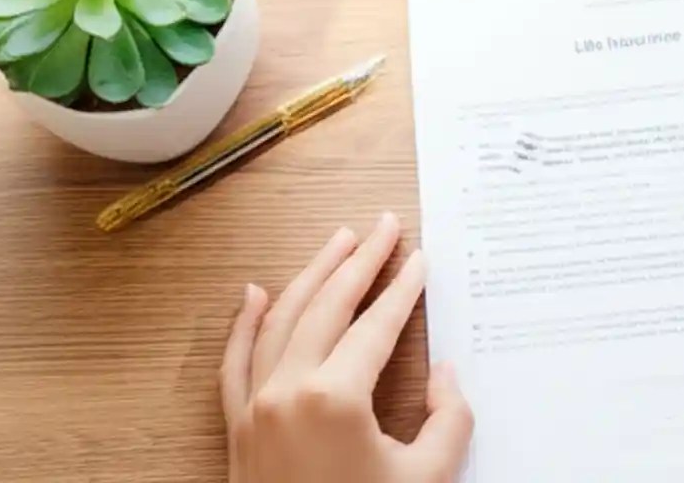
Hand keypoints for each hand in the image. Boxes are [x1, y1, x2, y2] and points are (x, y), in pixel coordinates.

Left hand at [220, 213, 472, 482]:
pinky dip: (245, 323)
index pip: (376, 324)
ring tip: (338, 242)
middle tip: (384, 226)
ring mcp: (256, 406)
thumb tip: (444, 374)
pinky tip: (256, 293)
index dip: (403, 288)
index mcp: (334, 397)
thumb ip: (449, 419)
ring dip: (311, 275)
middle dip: (361, 261)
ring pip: (281, 319)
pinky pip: (234, 361)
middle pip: (328, 305)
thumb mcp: (428, 478)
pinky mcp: (237, 427)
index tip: (419, 257)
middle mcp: (287, 390)